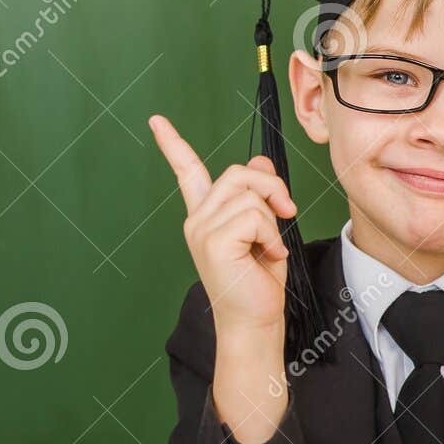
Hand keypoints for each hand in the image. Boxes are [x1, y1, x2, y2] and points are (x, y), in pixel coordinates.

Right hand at [148, 114, 294, 338]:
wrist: (254, 323)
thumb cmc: (258, 282)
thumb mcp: (264, 230)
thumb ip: (259, 196)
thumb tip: (260, 161)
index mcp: (205, 215)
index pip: (186, 171)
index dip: (172, 144)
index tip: (156, 120)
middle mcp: (197, 219)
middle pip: (238, 173)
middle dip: (271, 187)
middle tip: (288, 212)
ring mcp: (201, 229)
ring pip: (251, 194)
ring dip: (274, 220)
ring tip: (271, 248)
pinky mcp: (213, 241)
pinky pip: (255, 216)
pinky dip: (272, 235)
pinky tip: (268, 256)